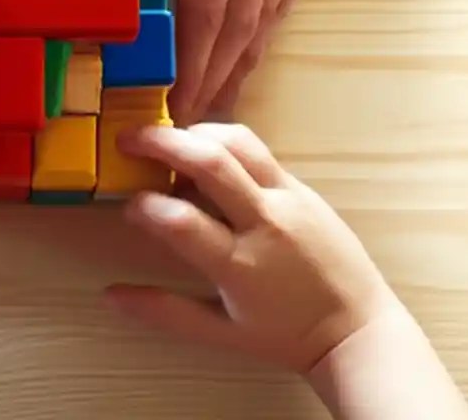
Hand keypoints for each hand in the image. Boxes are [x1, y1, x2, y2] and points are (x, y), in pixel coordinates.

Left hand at [56, 0, 320, 122]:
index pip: (206, 5)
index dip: (190, 64)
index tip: (170, 106)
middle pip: (240, 20)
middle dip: (214, 81)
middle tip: (186, 126)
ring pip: (270, 8)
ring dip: (244, 62)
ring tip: (216, 106)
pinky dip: (268, 23)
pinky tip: (248, 50)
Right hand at [103, 123, 400, 372]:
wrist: (357, 328)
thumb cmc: (287, 335)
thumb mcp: (222, 333)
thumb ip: (165, 312)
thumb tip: (110, 296)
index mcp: (241, 265)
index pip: (182, 221)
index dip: (145, 207)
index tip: (128, 206)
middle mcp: (266, 223)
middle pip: (210, 162)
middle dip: (162, 142)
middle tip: (128, 138)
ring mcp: (290, 199)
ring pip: (239, 142)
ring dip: (196, 133)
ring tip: (169, 140)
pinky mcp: (303, 188)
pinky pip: (258, 152)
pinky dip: (224, 143)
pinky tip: (204, 155)